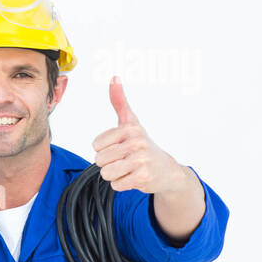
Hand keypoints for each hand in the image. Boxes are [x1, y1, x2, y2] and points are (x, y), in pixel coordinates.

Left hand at [91, 77, 189, 193]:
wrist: (166, 169)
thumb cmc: (143, 144)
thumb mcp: (131, 121)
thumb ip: (119, 102)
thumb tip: (114, 77)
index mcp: (130, 128)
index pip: (96, 145)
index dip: (104, 149)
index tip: (119, 147)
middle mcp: (137, 142)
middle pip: (99, 160)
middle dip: (108, 163)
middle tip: (124, 160)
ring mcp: (141, 160)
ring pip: (106, 173)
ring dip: (114, 175)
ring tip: (128, 169)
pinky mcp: (143, 177)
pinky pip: (116, 184)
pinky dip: (122, 184)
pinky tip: (133, 177)